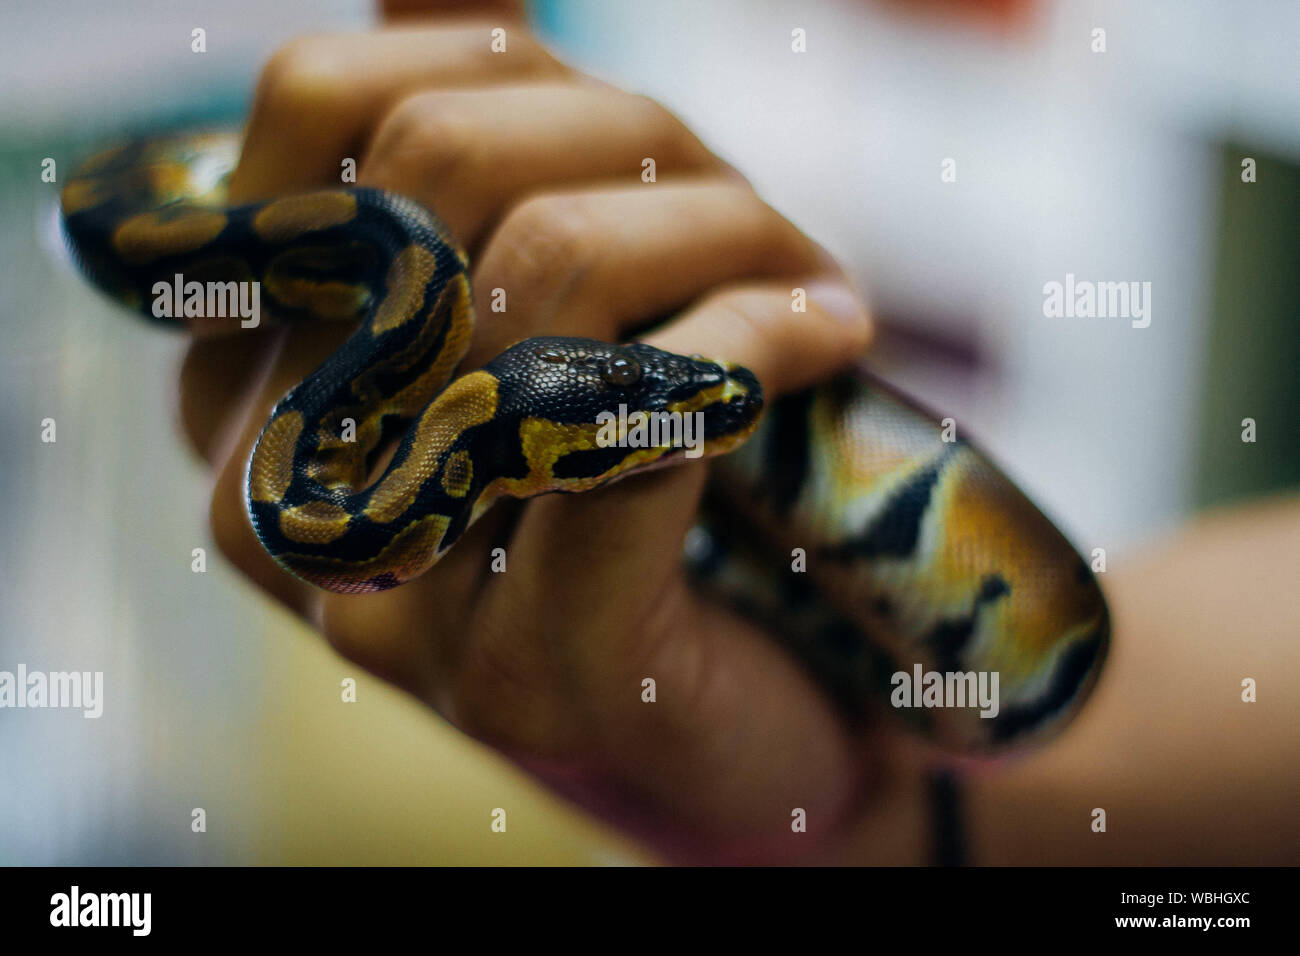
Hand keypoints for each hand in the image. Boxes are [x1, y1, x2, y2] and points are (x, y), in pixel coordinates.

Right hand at [183, 10, 884, 862]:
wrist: (729, 706)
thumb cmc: (620, 484)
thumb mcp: (527, 302)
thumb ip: (464, 156)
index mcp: (248, 378)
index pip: (318, 109)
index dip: (498, 58)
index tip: (627, 128)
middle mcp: (282, 489)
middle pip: (446, 173)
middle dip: (644, 142)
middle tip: (753, 206)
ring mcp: (394, 597)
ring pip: (549, 280)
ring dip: (726, 232)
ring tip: (807, 272)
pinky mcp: (535, 668)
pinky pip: (636, 422)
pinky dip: (759, 333)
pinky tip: (824, 332)